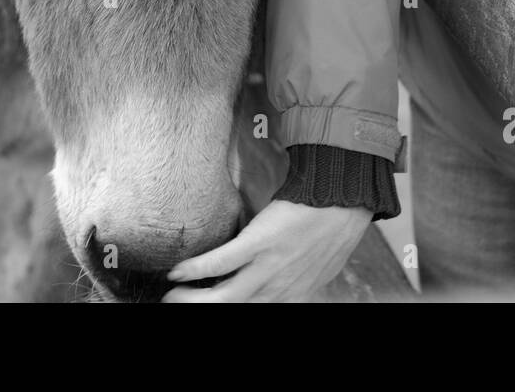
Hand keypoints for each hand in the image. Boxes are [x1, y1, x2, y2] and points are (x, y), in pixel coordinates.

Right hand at [162, 199, 370, 302]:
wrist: (343, 203)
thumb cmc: (332, 231)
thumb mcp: (316, 268)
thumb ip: (294, 280)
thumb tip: (282, 281)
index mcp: (290, 296)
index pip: (250, 312)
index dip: (225, 310)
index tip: (207, 303)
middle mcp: (276, 289)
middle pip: (229, 309)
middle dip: (198, 309)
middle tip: (175, 302)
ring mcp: (267, 267)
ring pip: (221, 297)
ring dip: (191, 298)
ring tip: (172, 293)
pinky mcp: (259, 242)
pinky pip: (221, 262)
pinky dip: (196, 269)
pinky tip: (178, 271)